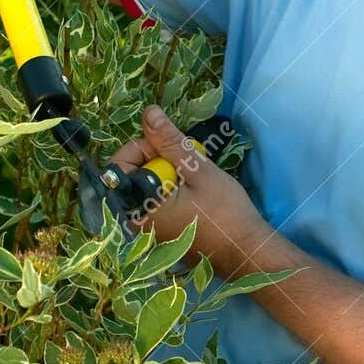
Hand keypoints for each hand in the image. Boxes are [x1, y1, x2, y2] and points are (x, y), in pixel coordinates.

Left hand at [105, 105, 270, 277]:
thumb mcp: (197, 170)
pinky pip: (156, 202)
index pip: (118, 165)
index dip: (141, 147)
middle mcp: (136, 221)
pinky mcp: (162, 233)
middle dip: (158, 160)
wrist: (246, 250)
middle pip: (131, 175)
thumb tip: (149, 113)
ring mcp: (148, 230)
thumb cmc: (224, 212)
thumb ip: (170, 142)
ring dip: (167, 174)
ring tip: (193, 176)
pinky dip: (171, 190)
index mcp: (137, 208)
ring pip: (146, 187)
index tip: (169, 147)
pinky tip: (194, 192)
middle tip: (187, 160)